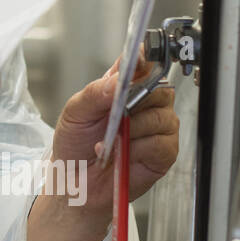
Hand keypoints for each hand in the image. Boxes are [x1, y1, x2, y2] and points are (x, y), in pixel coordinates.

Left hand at [49, 50, 178, 216]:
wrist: (76, 182)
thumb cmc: (75, 145)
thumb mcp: (75, 113)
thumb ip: (95, 92)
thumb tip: (119, 81)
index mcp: (123, 86)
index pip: (142, 61)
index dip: (144, 58)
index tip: (137, 61)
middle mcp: (145, 102)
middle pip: (157, 87)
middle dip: (133, 103)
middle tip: (113, 116)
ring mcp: (158, 126)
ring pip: (160, 117)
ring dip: (131, 131)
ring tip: (110, 142)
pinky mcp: (164, 151)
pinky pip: (161, 143)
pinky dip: (138, 150)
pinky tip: (123, 155)